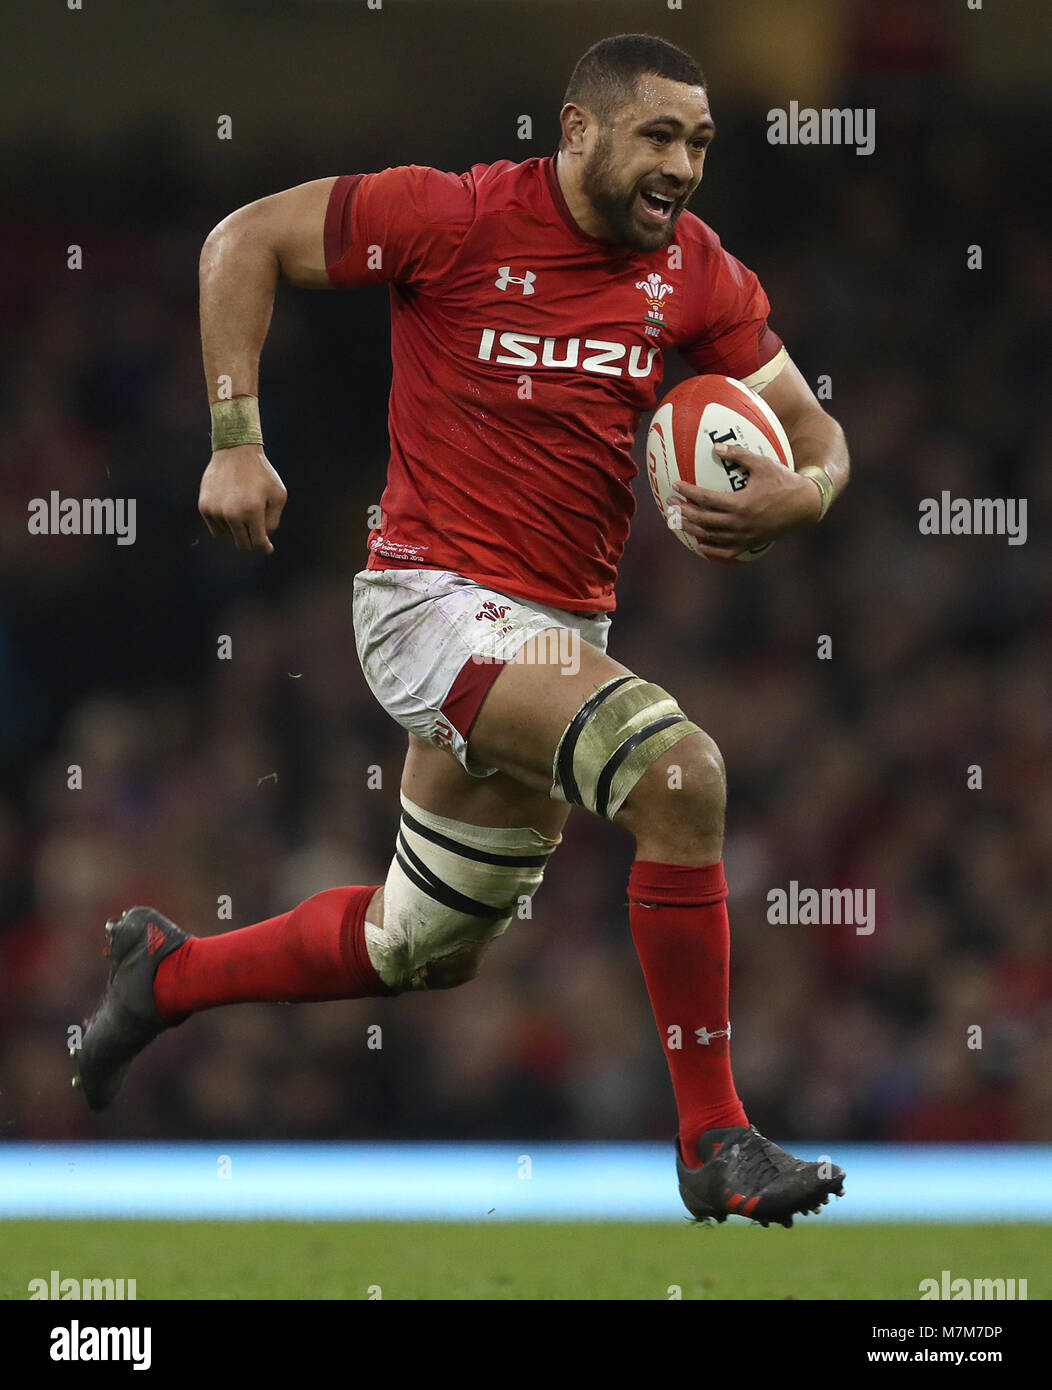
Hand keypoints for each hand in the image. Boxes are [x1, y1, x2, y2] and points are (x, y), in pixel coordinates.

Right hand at [198, 445, 286, 553]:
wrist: (235, 451)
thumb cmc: (261, 473)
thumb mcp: (278, 495)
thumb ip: (273, 520)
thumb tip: (263, 538)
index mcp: (251, 511)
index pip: (257, 543)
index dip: (264, 548)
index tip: (267, 548)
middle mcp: (231, 514)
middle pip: (242, 543)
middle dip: (252, 542)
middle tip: (258, 537)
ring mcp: (215, 511)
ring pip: (228, 536)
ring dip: (237, 531)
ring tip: (244, 513)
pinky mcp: (204, 507)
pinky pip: (216, 528)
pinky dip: (225, 525)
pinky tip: (232, 511)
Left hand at [671, 443, 820, 562]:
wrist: (805, 505)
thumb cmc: (784, 480)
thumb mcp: (763, 463)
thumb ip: (738, 455)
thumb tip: (715, 448)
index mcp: (740, 504)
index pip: (706, 499)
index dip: (688, 493)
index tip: (676, 486)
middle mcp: (739, 523)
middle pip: (703, 521)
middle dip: (683, 512)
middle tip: (670, 505)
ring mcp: (744, 537)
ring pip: (711, 537)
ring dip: (692, 530)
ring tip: (679, 522)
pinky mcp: (750, 544)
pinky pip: (726, 552)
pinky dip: (712, 550)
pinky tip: (701, 545)